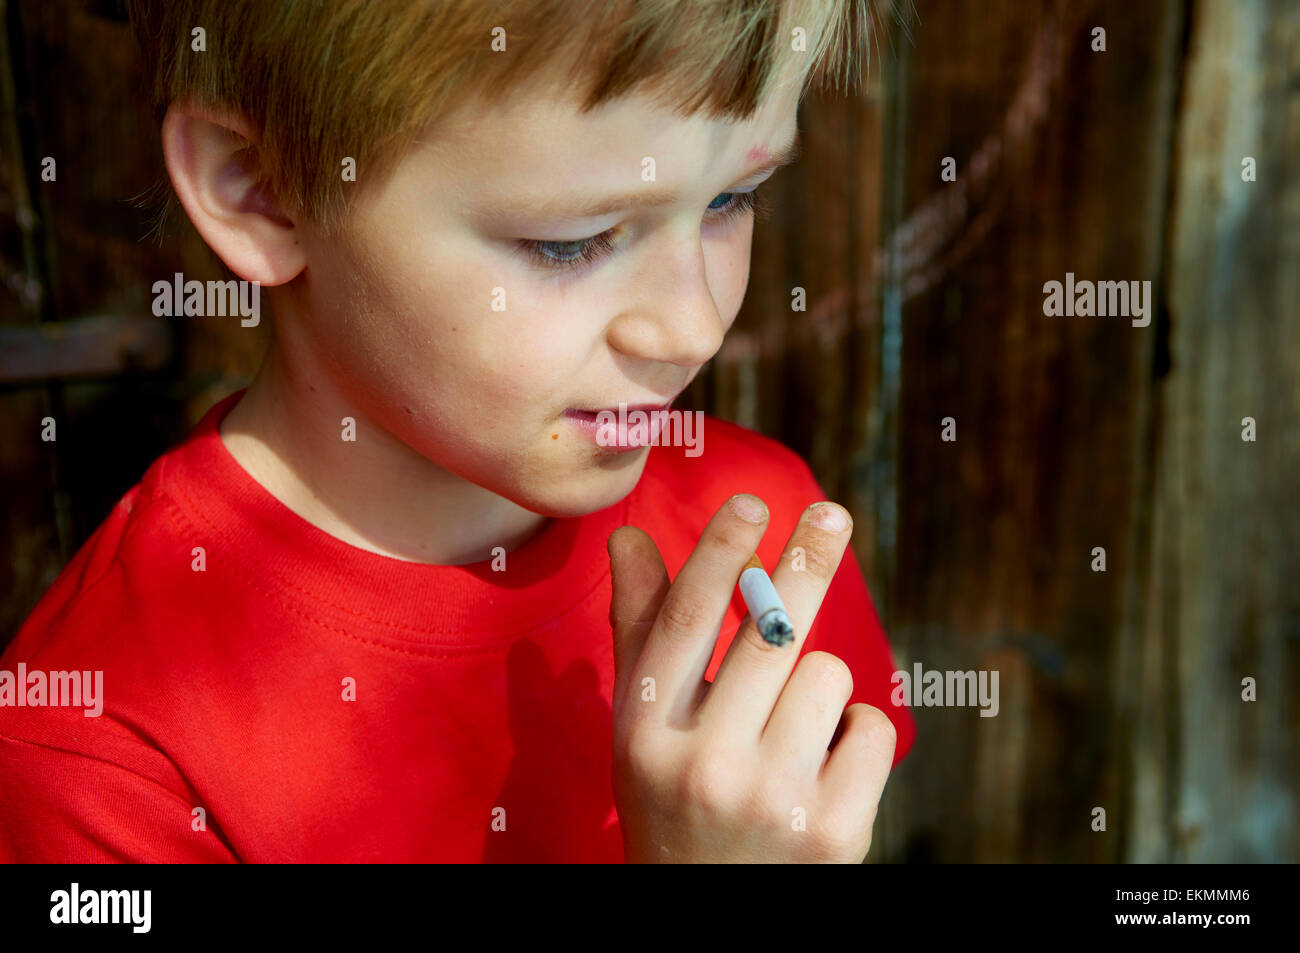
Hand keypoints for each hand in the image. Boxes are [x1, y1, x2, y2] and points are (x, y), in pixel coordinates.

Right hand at [606, 493, 896, 862]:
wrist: (705, 914)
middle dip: (806, 562)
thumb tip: (628, 537)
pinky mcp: (836, 833)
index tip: (752, 501)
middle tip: (832, 516)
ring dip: (819, 683)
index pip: (685, 621)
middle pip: (769, 632)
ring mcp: (774, 802)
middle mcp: (704, 767)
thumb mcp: (639, 727)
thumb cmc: (671, 798)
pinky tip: (825, 763)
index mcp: (646, 733)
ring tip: (790, 726)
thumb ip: (640, 629)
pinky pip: (873, 728)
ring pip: (827, 676)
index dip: (720, 551)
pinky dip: (857, 731)